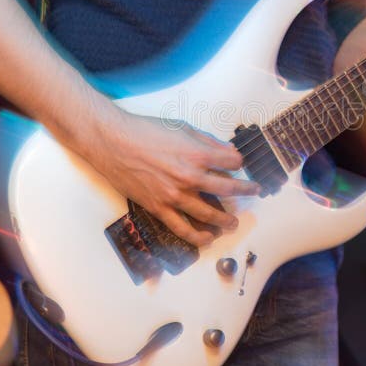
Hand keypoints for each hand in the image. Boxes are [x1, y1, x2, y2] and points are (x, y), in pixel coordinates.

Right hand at [76, 107, 260, 246]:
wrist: (112, 142)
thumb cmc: (144, 131)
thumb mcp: (182, 128)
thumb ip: (208, 142)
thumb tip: (227, 151)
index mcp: (198, 154)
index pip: (232, 163)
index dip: (239, 163)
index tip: (239, 164)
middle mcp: (190, 177)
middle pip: (228, 189)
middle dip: (245, 191)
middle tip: (253, 191)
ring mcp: (175, 196)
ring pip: (209, 214)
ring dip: (226, 220)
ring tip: (234, 223)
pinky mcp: (159, 208)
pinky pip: (183, 229)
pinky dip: (198, 236)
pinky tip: (208, 237)